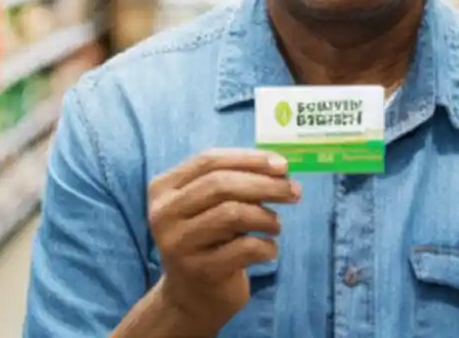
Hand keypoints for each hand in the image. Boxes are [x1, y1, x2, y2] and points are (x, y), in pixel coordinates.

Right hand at [147, 148, 300, 334]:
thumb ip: (236, 182)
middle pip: (220, 185)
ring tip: (276, 225)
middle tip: (295, 191)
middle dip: (264, 184)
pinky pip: (244, 248)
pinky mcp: (199, 271)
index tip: (283, 165)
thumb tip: (280, 167)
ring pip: (232, 213)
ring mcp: (178, 244)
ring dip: (266, 216)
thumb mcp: (213, 207)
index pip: (209, 161)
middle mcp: (163, 214)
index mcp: (163, 189)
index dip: (249, 159)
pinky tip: (270, 250)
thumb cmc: (209, 241)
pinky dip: (266, 246)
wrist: (192, 298)